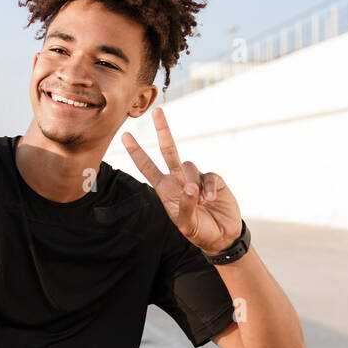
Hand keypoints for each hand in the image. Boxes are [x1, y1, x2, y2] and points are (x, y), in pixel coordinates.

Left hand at [121, 106, 242, 255]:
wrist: (221, 235)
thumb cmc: (198, 231)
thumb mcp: (186, 224)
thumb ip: (185, 206)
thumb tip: (190, 186)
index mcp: (164, 189)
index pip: (147, 167)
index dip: (137, 152)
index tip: (126, 136)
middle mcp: (178, 180)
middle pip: (169, 151)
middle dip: (163, 131)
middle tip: (157, 112)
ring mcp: (195, 177)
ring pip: (189, 166)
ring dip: (193, 184)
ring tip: (201, 203)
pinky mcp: (213, 179)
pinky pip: (208, 176)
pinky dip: (208, 188)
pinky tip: (210, 200)